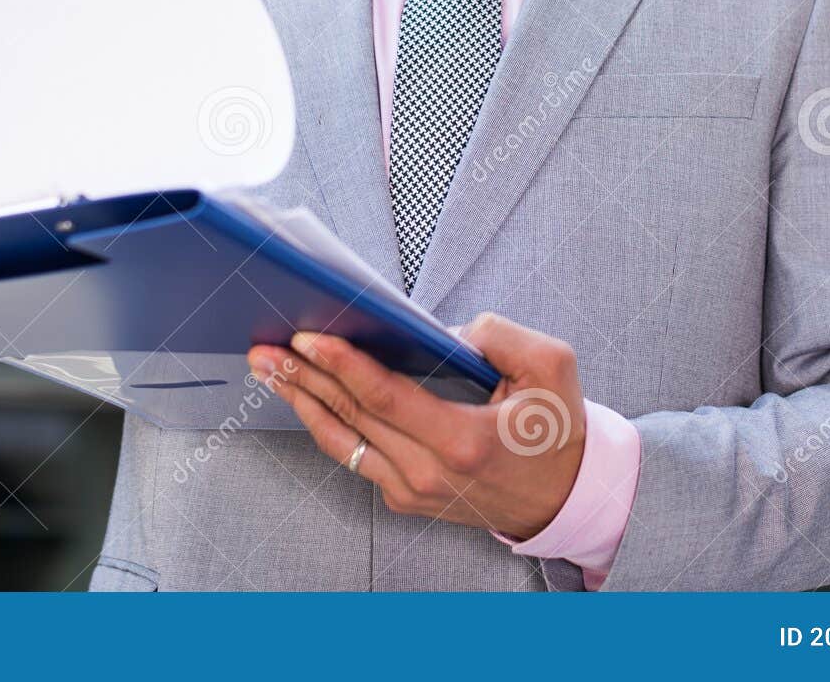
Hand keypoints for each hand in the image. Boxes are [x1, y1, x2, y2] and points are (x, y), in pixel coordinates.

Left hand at [247, 311, 585, 539]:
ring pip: (342, 441)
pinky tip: (304, 396)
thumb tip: (442, 331)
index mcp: (462, 441)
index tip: (307, 339)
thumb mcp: (551, 368)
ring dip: (301, 401)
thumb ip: (499, 337)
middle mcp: (429, 473)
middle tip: (265, 347)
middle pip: (351, 417)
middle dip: (303, 377)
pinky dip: (325, 423)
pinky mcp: (404, 497)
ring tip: (268, 369)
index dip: (342, 366)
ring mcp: (411, 491)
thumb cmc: (556, 431)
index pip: (385, 398)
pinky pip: (354, 455)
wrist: (564, 498)